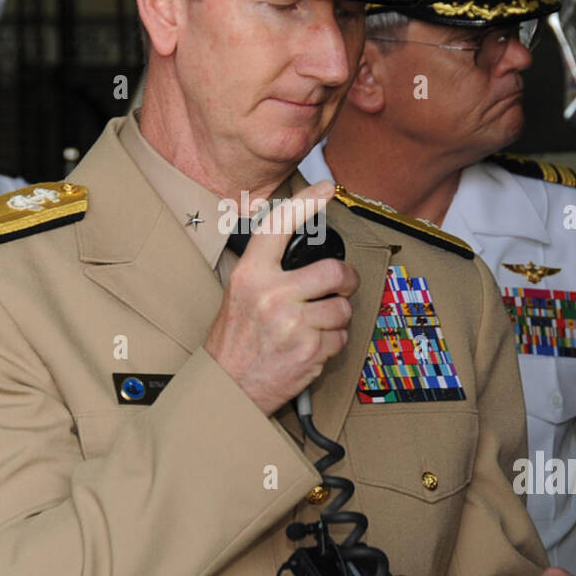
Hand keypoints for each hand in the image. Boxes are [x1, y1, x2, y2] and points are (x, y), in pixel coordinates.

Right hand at [204, 181, 358, 415]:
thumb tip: (306, 253)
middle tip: (342, 286)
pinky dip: (333, 343)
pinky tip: (311, 346)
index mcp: (251, 275)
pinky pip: (341, 338)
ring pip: (343, 309)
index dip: (307, 201)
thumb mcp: (239, 293)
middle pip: (335, 272)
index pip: (280, 226)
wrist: (228, 387)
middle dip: (347, 281)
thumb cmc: (235, 340)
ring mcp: (293, 324)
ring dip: (337, 318)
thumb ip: (269, 271)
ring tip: (314, 325)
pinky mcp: (310, 351)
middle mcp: (272, 296)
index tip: (326, 188)